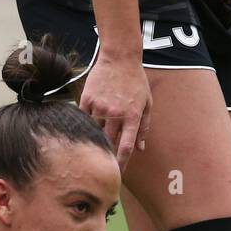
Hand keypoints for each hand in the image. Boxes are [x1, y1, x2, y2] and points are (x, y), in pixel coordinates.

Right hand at [79, 50, 151, 167]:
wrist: (119, 57)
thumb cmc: (135, 81)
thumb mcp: (147, 103)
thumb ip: (144, 127)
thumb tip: (141, 149)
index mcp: (132, 116)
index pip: (126, 147)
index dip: (121, 163)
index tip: (118, 174)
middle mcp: (115, 113)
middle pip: (108, 142)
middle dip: (107, 154)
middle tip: (104, 164)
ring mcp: (100, 107)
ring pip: (94, 132)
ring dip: (96, 138)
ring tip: (94, 142)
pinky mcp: (87, 100)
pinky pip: (84, 119)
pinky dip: (86, 125)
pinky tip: (87, 125)